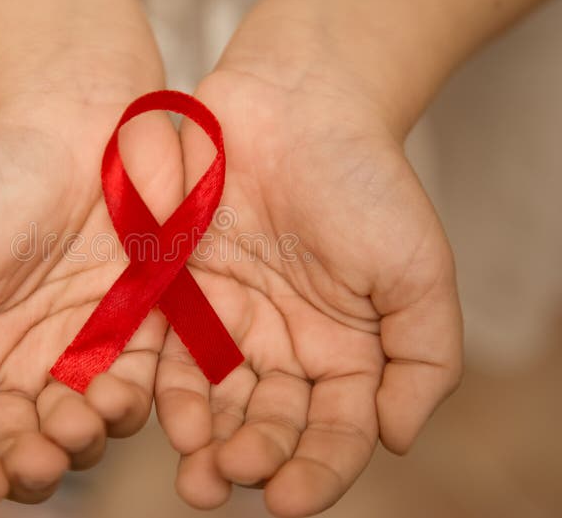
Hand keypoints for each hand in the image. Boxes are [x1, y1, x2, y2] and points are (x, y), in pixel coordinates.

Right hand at [0, 68, 181, 504]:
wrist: (73, 124)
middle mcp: (21, 366)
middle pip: (19, 449)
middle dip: (25, 469)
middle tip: (35, 460)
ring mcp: (81, 353)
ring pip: (80, 433)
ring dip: (76, 446)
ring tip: (73, 427)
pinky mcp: (137, 333)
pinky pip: (134, 391)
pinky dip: (125, 409)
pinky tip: (113, 398)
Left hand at [154, 67, 462, 516]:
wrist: (298, 104)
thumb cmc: (365, 183)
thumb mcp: (417, 272)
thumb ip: (422, 361)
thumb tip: (396, 440)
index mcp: (343, 353)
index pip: (332, 433)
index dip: (316, 472)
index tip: (289, 500)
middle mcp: (282, 350)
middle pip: (267, 426)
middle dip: (250, 461)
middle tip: (226, 484)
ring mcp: (225, 324)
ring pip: (213, 402)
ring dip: (202, 441)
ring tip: (193, 470)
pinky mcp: (176, 295)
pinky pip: (166, 352)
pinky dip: (164, 389)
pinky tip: (160, 414)